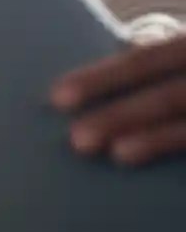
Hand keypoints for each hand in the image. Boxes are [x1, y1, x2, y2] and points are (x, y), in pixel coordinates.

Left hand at [52, 36, 185, 165]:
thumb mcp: (185, 49)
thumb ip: (160, 62)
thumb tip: (90, 80)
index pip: (149, 59)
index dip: (104, 78)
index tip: (58, 98)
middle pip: (171, 95)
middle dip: (123, 115)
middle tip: (77, 139)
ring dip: (158, 141)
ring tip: (119, 154)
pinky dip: (184, 163)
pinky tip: (166, 182)